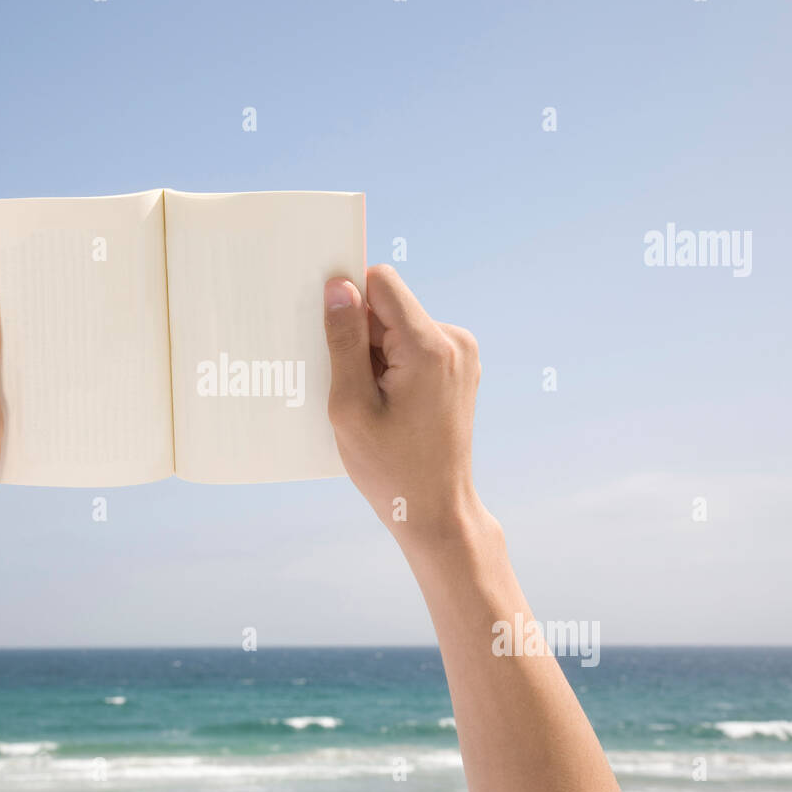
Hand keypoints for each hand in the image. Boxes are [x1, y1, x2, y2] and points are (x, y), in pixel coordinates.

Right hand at [323, 263, 488, 544]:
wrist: (436, 509)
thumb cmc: (390, 467)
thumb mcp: (351, 405)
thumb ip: (344, 341)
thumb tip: (338, 287)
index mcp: (429, 346)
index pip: (381, 282)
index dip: (349, 299)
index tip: (330, 333)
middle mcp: (454, 341)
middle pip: (389, 307)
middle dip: (360, 336)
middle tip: (348, 386)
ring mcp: (461, 354)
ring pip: (398, 327)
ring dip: (374, 354)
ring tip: (369, 402)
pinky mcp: (458, 367)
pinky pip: (413, 346)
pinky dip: (391, 366)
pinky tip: (384, 404)